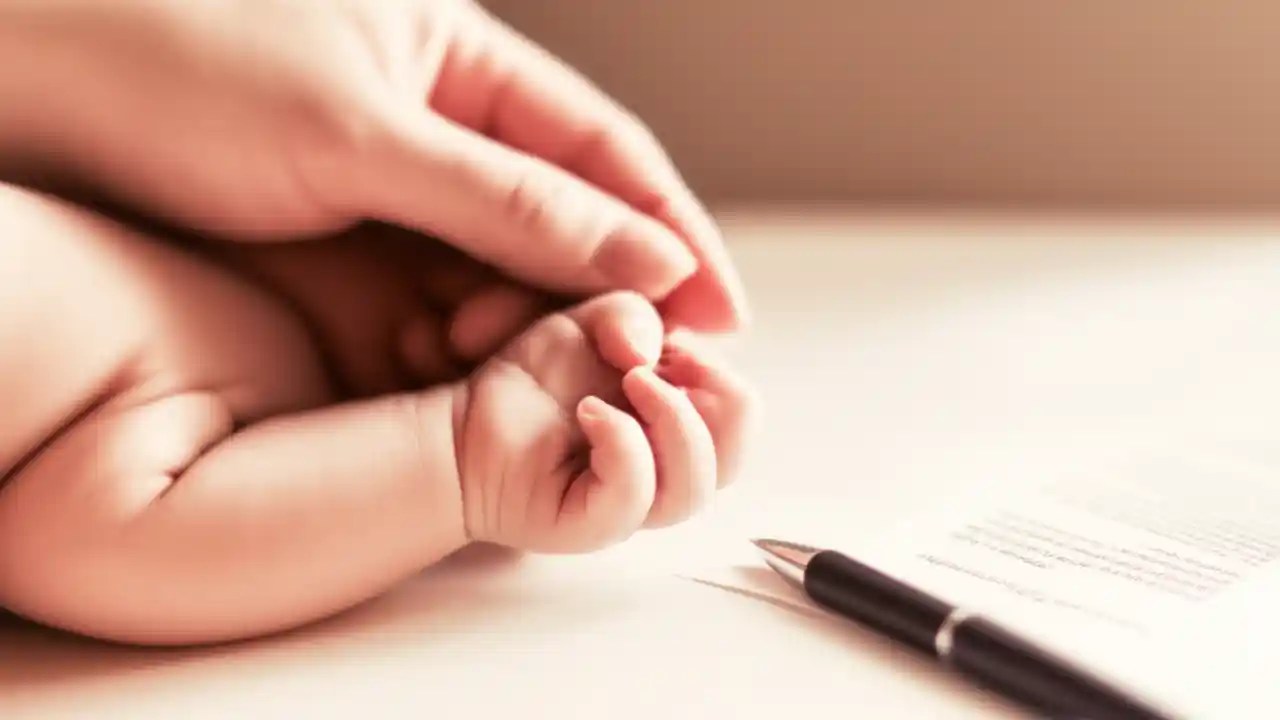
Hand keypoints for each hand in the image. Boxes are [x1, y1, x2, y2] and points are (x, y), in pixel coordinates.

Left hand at [2, 0, 746, 331]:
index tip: (723, 311)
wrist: (31, 95)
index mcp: (460, 60)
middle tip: (651, 366)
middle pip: (566, 217)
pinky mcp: (350, 244)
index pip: (603, 152)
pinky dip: (462, 341)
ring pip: (503, 268)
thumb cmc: (176, 68)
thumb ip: (506, 203)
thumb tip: (645, 258)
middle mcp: (441, 125)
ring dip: (532, 326)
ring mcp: (396, 187)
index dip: (671, 231)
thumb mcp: (358, 138)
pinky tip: (475, 374)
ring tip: (555, 378)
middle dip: (610, 294)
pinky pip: (435, 297)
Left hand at [456, 292, 755, 552]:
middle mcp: (663, 468)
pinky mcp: (590, 523)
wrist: (469, 423)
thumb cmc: (535, 381)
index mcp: (679, 422)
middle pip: (735, 458)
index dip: (719, 370)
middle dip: (718, 398)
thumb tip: (660, 349)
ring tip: (631, 380)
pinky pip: (631, 498)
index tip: (673, 340)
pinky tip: (590, 412)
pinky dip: (622, 444)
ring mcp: (630, 500)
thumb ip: (634, 315)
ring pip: (693, 492)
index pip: (738, 412)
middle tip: (667, 361)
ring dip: (674, 422)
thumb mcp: (592, 323)